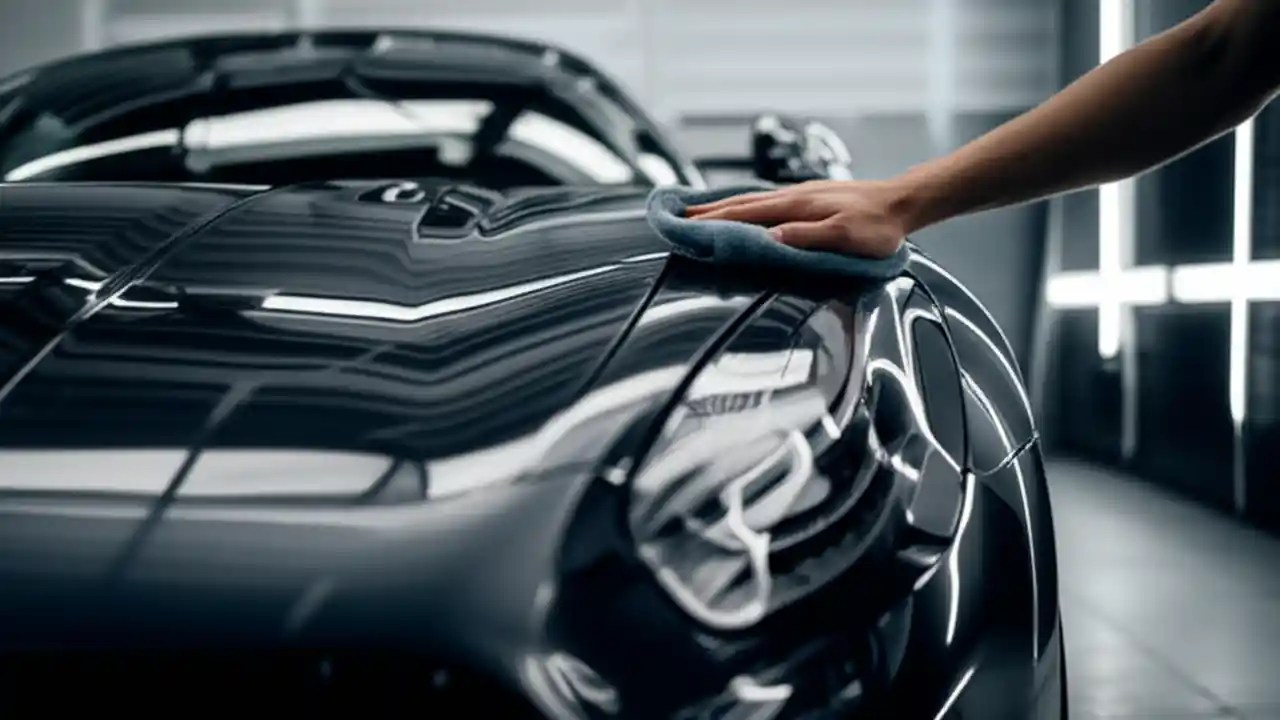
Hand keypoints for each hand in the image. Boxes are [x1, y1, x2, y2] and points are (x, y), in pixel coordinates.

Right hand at [684, 180, 910, 258]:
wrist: (902, 202)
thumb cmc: (877, 226)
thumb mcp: (844, 236)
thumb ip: (806, 237)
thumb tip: (769, 238)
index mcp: (796, 205)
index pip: (745, 213)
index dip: (714, 220)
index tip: (686, 223)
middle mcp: (793, 196)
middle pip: (741, 203)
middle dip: (708, 210)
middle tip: (679, 215)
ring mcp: (800, 195)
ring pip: (752, 200)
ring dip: (723, 206)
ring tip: (699, 211)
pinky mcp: (809, 198)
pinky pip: (766, 201)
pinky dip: (744, 205)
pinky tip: (742, 209)